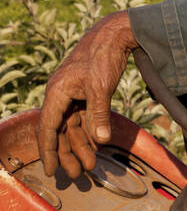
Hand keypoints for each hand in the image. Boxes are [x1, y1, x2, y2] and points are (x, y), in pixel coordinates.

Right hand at [38, 11, 138, 178]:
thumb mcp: (101, 88)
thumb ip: (99, 115)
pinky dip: (89, 131)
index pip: (48, 128)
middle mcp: (60, 95)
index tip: (50, 169)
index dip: (48, 150)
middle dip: (67, 153)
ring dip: (80, 145)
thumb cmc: (103, 57)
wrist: (113, 35)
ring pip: (73, 126)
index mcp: (57, 93)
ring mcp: (73, 94)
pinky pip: (83, 117)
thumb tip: (101, 141)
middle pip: (60, 131)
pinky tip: (96, 145)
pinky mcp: (85, 92)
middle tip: (76, 174)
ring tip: (89, 165)